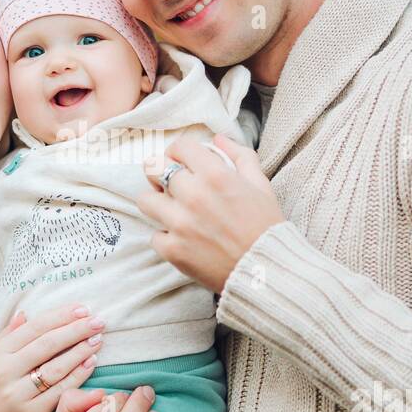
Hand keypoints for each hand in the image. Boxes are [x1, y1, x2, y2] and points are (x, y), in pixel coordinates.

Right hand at [0, 305, 103, 411]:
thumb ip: (6, 338)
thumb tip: (25, 313)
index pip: (34, 329)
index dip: (60, 317)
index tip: (82, 309)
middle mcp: (6, 372)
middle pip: (48, 344)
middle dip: (76, 330)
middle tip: (98, 321)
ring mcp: (18, 394)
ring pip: (56, 367)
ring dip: (80, 351)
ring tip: (97, 340)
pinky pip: (59, 391)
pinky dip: (77, 376)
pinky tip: (91, 363)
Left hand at [137, 133, 283, 293]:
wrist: (266, 272)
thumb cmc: (266, 227)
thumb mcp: (261, 184)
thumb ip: (239, 155)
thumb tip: (217, 139)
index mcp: (216, 175)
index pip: (179, 147)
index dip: (179, 152)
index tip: (182, 161)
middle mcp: (194, 196)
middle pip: (154, 168)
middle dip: (162, 173)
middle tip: (170, 183)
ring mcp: (180, 224)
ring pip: (145, 199)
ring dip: (156, 202)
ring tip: (171, 209)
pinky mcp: (173, 250)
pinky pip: (154, 235)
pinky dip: (166, 236)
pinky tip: (182, 238)